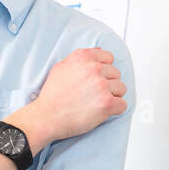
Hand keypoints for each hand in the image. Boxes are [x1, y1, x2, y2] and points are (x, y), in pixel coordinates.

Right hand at [12, 47, 126, 146]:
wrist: (46, 117)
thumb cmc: (52, 96)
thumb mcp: (61, 67)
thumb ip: (81, 59)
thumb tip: (99, 52)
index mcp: (83, 57)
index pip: (108, 57)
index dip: (103, 70)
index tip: (95, 79)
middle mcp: (93, 68)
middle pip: (116, 73)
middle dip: (107, 84)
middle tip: (92, 94)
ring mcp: (101, 85)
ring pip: (121, 89)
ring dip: (111, 97)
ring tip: (95, 103)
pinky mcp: (106, 103)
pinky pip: (122, 105)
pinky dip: (114, 110)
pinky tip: (100, 111)